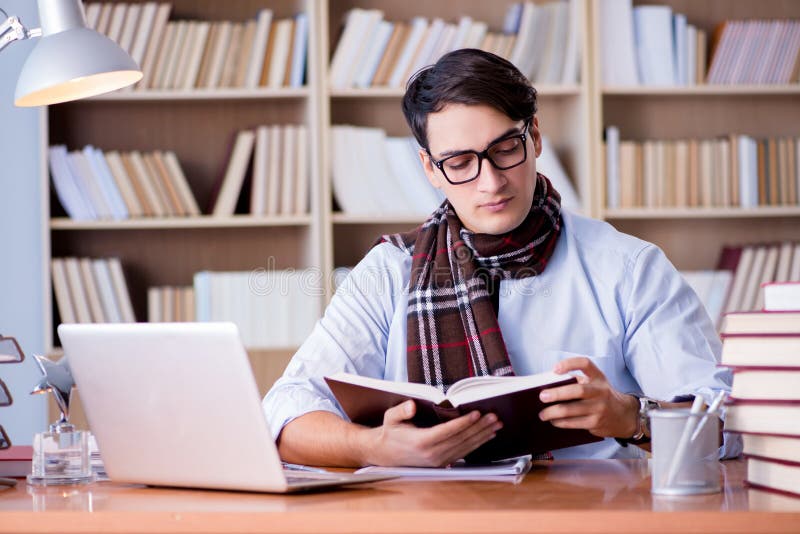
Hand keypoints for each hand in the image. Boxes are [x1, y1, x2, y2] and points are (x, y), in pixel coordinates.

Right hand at [362, 400, 502, 466]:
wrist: (385, 454)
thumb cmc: (390, 432)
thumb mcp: (390, 418)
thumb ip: (401, 411)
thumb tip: (412, 406)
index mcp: (421, 442)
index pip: (447, 431)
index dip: (463, 422)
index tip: (477, 413)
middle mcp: (432, 454)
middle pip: (461, 439)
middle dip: (479, 427)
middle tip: (495, 417)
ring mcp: (439, 461)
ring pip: (465, 447)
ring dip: (482, 436)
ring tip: (496, 425)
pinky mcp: (443, 463)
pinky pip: (464, 453)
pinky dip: (477, 444)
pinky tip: (487, 435)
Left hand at [537, 357, 637, 437]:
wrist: (624, 415)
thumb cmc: (601, 396)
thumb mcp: (595, 383)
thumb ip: (577, 381)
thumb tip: (548, 384)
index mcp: (598, 377)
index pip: (585, 364)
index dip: (570, 364)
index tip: (555, 369)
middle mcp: (600, 391)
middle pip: (578, 391)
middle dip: (557, 394)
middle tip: (542, 396)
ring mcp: (599, 408)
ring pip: (572, 410)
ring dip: (553, 412)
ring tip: (542, 414)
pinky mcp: (596, 423)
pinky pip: (574, 423)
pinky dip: (560, 422)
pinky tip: (553, 420)